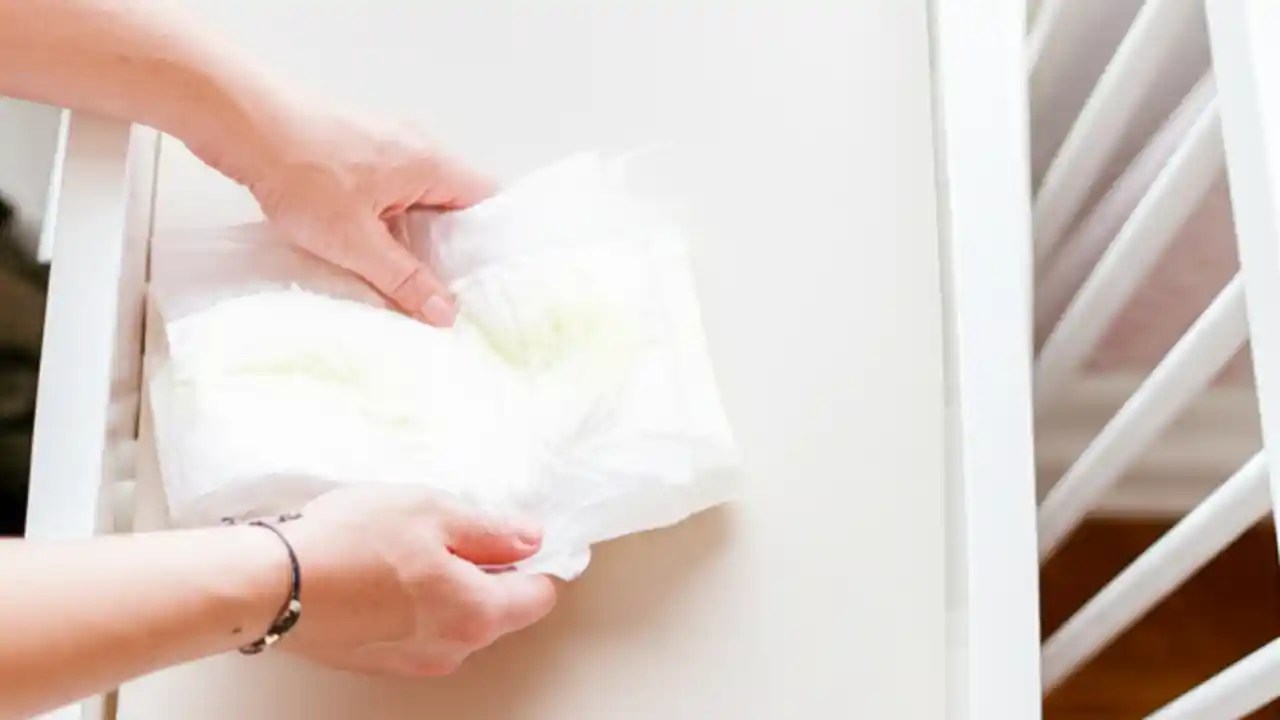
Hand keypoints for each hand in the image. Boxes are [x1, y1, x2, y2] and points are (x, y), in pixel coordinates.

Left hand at [240, 108, 494, 326]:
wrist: (241, 123)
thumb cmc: (301, 171)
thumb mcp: (357, 242)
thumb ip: (404, 280)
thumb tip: (444, 312)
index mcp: (431, 162)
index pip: (486, 199)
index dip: (488, 241)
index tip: (480, 279)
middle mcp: (415, 146)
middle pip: (452, 202)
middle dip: (445, 246)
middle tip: (439, 288)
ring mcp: (384, 143)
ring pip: (416, 197)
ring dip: (409, 234)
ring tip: (400, 275)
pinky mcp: (354, 147)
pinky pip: (387, 189)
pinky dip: (383, 219)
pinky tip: (363, 246)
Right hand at [277, 486, 555, 675]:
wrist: (269, 585)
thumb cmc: (352, 542)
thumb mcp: (434, 512)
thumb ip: (491, 530)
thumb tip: (531, 539)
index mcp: (476, 614)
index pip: (538, 596)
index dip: (540, 561)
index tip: (524, 534)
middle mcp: (451, 650)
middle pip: (498, 610)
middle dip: (491, 570)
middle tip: (459, 527)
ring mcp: (411, 661)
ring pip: (456, 620)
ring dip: (450, 584)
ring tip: (413, 543)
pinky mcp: (376, 660)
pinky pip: (418, 629)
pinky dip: (415, 601)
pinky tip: (385, 569)